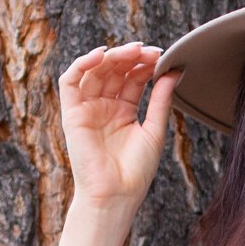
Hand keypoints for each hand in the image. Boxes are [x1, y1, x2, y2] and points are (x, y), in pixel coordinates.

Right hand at [58, 42, 181, 205]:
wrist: (116, 195)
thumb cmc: (136, 170)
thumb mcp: (155, 129)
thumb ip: (161, 99)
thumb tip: (174, 71)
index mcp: (124, 111)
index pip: (133, 78)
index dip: (145, 64)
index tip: (162, 56)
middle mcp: (104, 107)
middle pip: (115, 71)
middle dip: (131, 57)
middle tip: (148, 51)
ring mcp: (88, 109)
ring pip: (95, 72)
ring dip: (112, 57)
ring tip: (132, 51)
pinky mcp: (72, 114)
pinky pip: (70, 82)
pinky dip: (82, 64)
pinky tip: (102, 55)